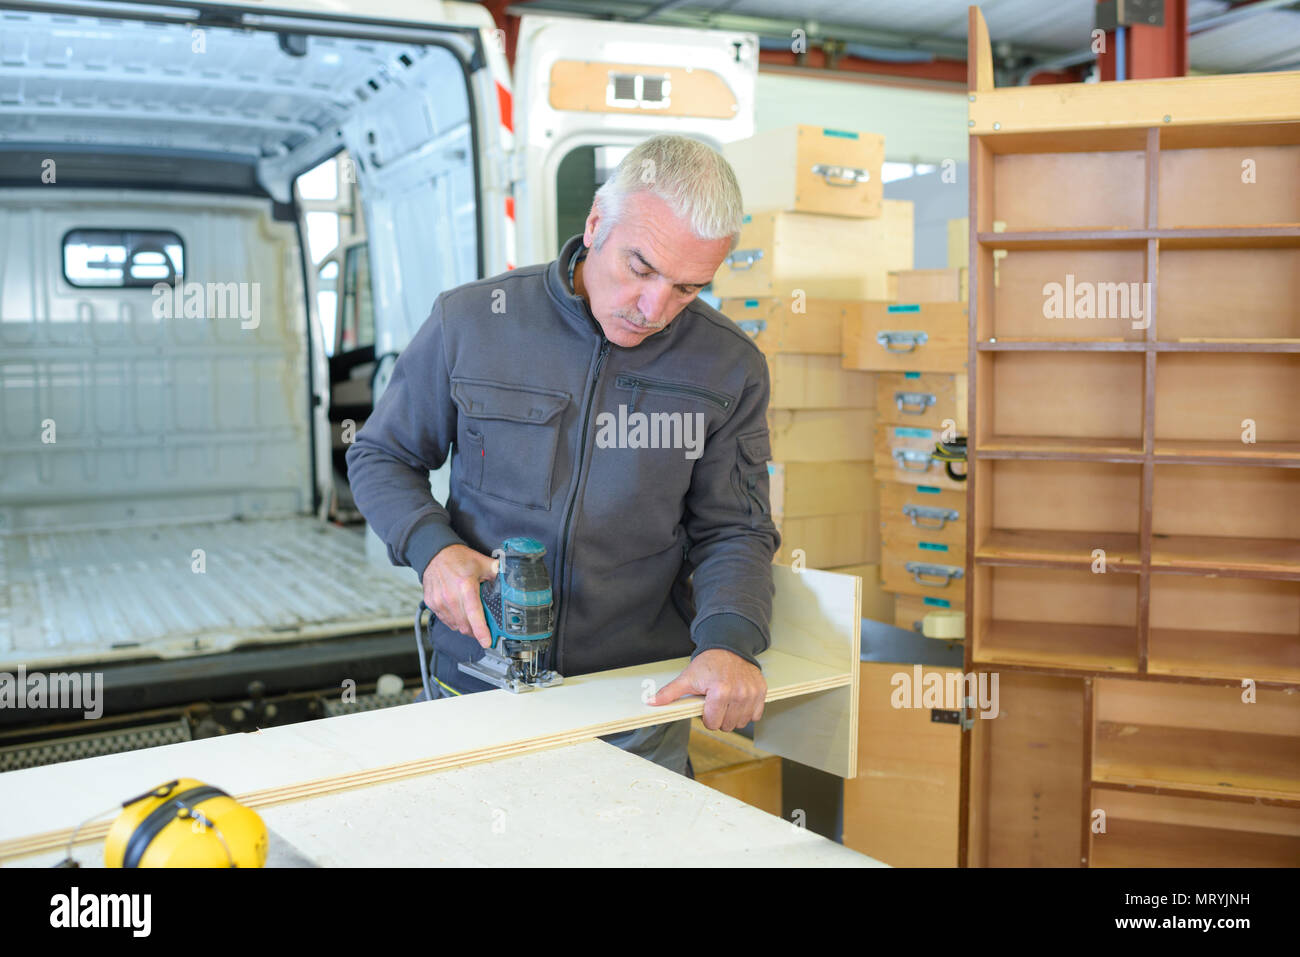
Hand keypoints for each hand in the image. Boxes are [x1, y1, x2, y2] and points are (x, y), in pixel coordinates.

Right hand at [421, 545, 497, 647]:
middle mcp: (450, 596)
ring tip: (471, 619)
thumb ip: (498, 573)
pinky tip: (459, 613)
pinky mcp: (431, 604)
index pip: (474, 614)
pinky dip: (454, 621)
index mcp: (465, 586)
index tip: (487, 642)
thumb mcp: (483, 562)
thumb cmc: (459, 558)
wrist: (435, 553)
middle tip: (484, 630)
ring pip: (455, 625)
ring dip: (465, 627)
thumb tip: (513, 580)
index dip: (481, 631)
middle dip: (476, 631)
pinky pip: (445, 621)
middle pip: (465, 625)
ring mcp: (439, 601)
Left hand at [649, 649, 765, 731]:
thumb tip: (651, 702)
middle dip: (719, 717)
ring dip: (733, 716)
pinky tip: (739, 700)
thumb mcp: (687, 677)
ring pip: (742, 722)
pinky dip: (747, 711)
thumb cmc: (709, 663)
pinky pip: (755, 715)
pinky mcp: (761, 691)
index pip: (712, 723)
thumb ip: (669, 693)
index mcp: (720, 692)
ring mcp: (752, 693)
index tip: (706, 705)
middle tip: (716, 702)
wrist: (730, 646)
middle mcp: (739, 693)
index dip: (706, 717)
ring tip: (727, 701)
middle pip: (727, 725)